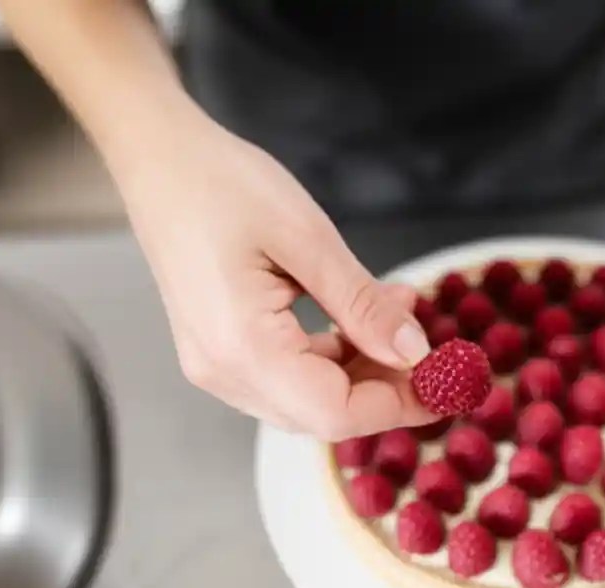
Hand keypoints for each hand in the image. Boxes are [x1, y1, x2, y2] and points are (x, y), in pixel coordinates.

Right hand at [114, 114, 436, 439]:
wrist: (158, 159)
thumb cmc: (222, 184)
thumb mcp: (309, 239)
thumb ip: (363, 306)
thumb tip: (415, 354)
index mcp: (241, 348)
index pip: (335, 412)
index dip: (398, 404)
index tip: (446, 382)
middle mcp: (222, 371)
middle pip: (322, 413)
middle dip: (385, 386)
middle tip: (433, 345)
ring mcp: (216, 364)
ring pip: (308, 397)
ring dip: (363, 368)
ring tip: (399, 313)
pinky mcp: (220, 350)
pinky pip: (287, 375)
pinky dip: (333, 356)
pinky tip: (358, 317)